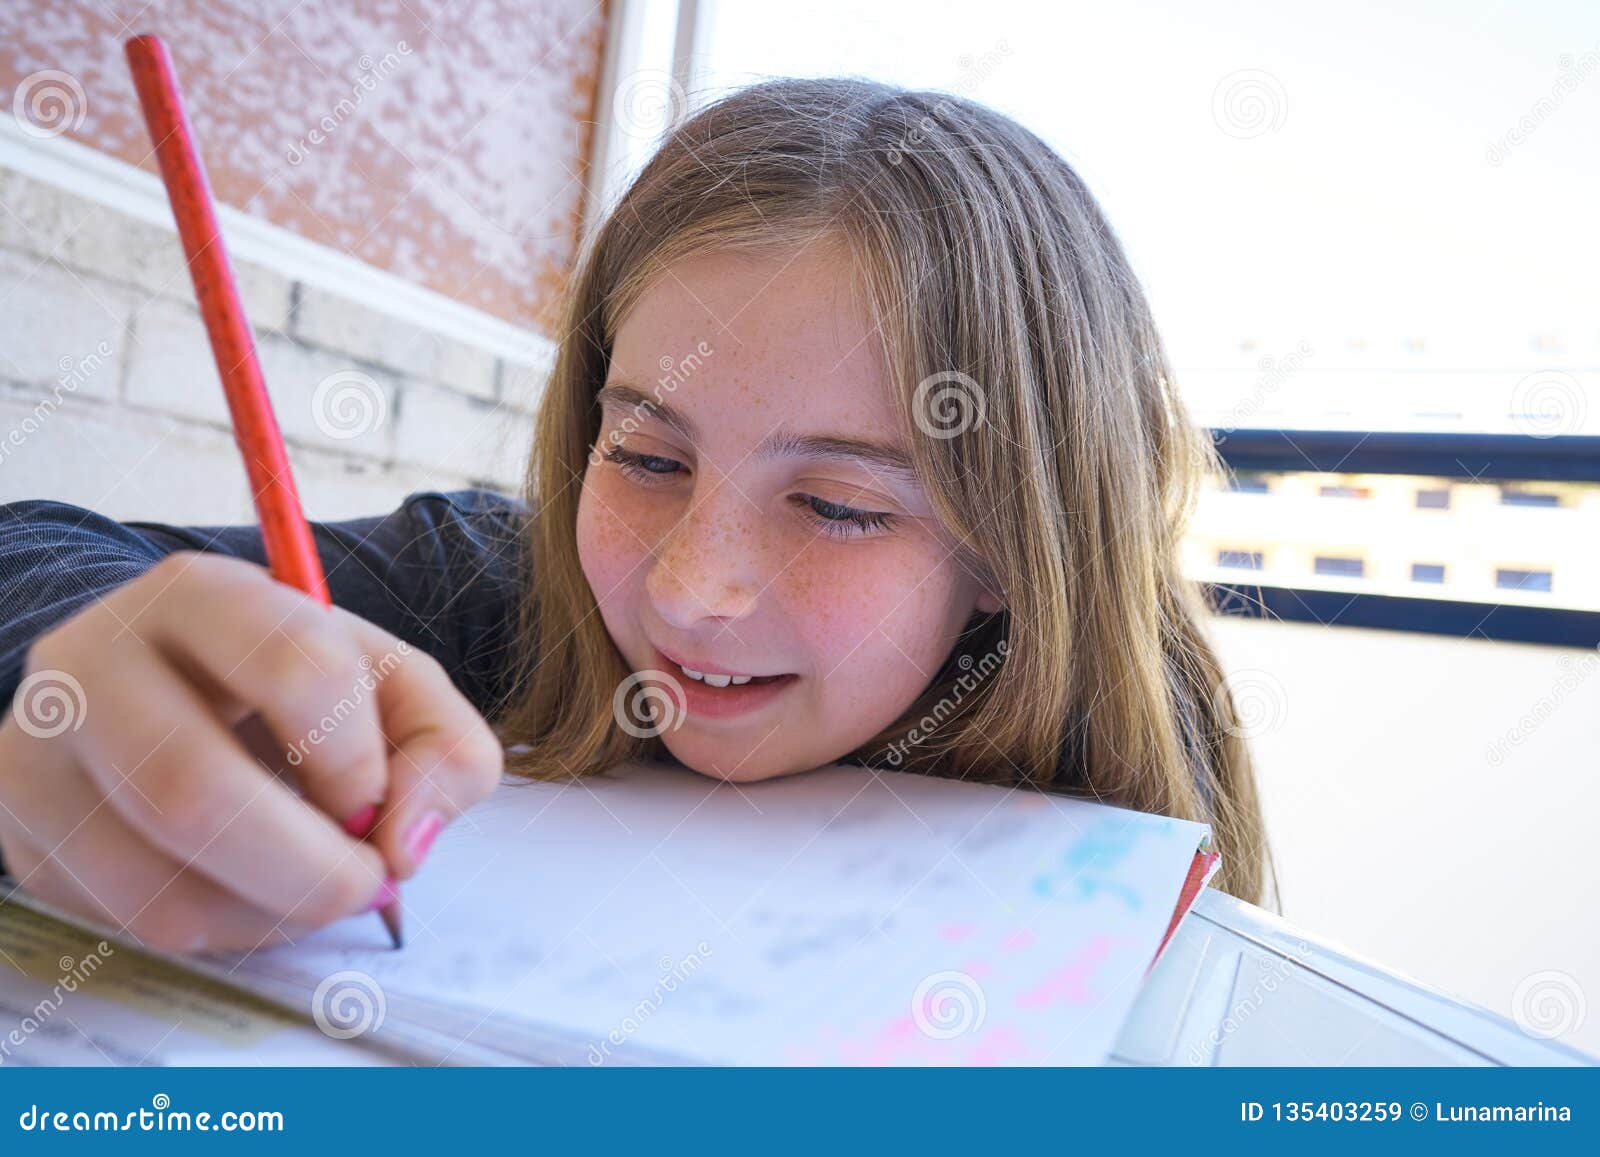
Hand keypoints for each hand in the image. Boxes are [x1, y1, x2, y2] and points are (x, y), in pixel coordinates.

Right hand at [0, 551, 501, 951]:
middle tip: (365, 882)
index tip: (374, 799)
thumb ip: (444, 749)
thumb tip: (405, 843)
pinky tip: (251, 892)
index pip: (295, 668)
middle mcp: (93, 663)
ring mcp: (39, 755)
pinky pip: (132, 924)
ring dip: (271, 914)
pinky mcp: (23, 837)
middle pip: (194, 793)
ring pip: (159, 885)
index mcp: (203, 595)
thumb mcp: (392, 686)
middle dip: (310, 869)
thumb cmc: (292, 687)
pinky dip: (223, 932)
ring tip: (312, 887)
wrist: (170, 689)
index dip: (356, 759)